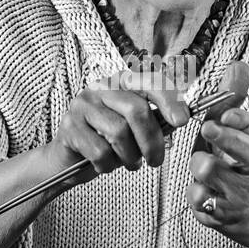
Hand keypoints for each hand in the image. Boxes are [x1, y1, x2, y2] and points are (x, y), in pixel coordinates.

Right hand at [46, 66, 190, 183]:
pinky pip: (99, 151)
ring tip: (129, 163)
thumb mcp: (133, 129)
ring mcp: (82, 106)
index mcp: (120, 83)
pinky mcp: (69, 128)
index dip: (169, 100)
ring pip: (118, 132)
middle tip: (155, 160)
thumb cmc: (105, 142)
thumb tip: (180, 118)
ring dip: (129, 156)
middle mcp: (100, 88)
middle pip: (136, 110)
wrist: (66, 161)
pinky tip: (105, 166)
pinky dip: (108, 165)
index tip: (182, 121)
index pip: (149, 82)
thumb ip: (154, 121)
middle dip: (151, 140)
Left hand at [187, 105, 248, 227]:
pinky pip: (199, 197)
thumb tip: (239, 65)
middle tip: (208, 127)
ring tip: (200, 162)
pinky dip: (194, 191)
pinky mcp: (221, 214)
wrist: (238, 208)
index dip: (241, 120)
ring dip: (199, 163)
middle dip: (228, 139)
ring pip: (212, 171)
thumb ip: (230, 98)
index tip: (225, 114)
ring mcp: (238, 194)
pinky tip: (199, 189)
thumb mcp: (226, 130)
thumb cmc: (226, 160)